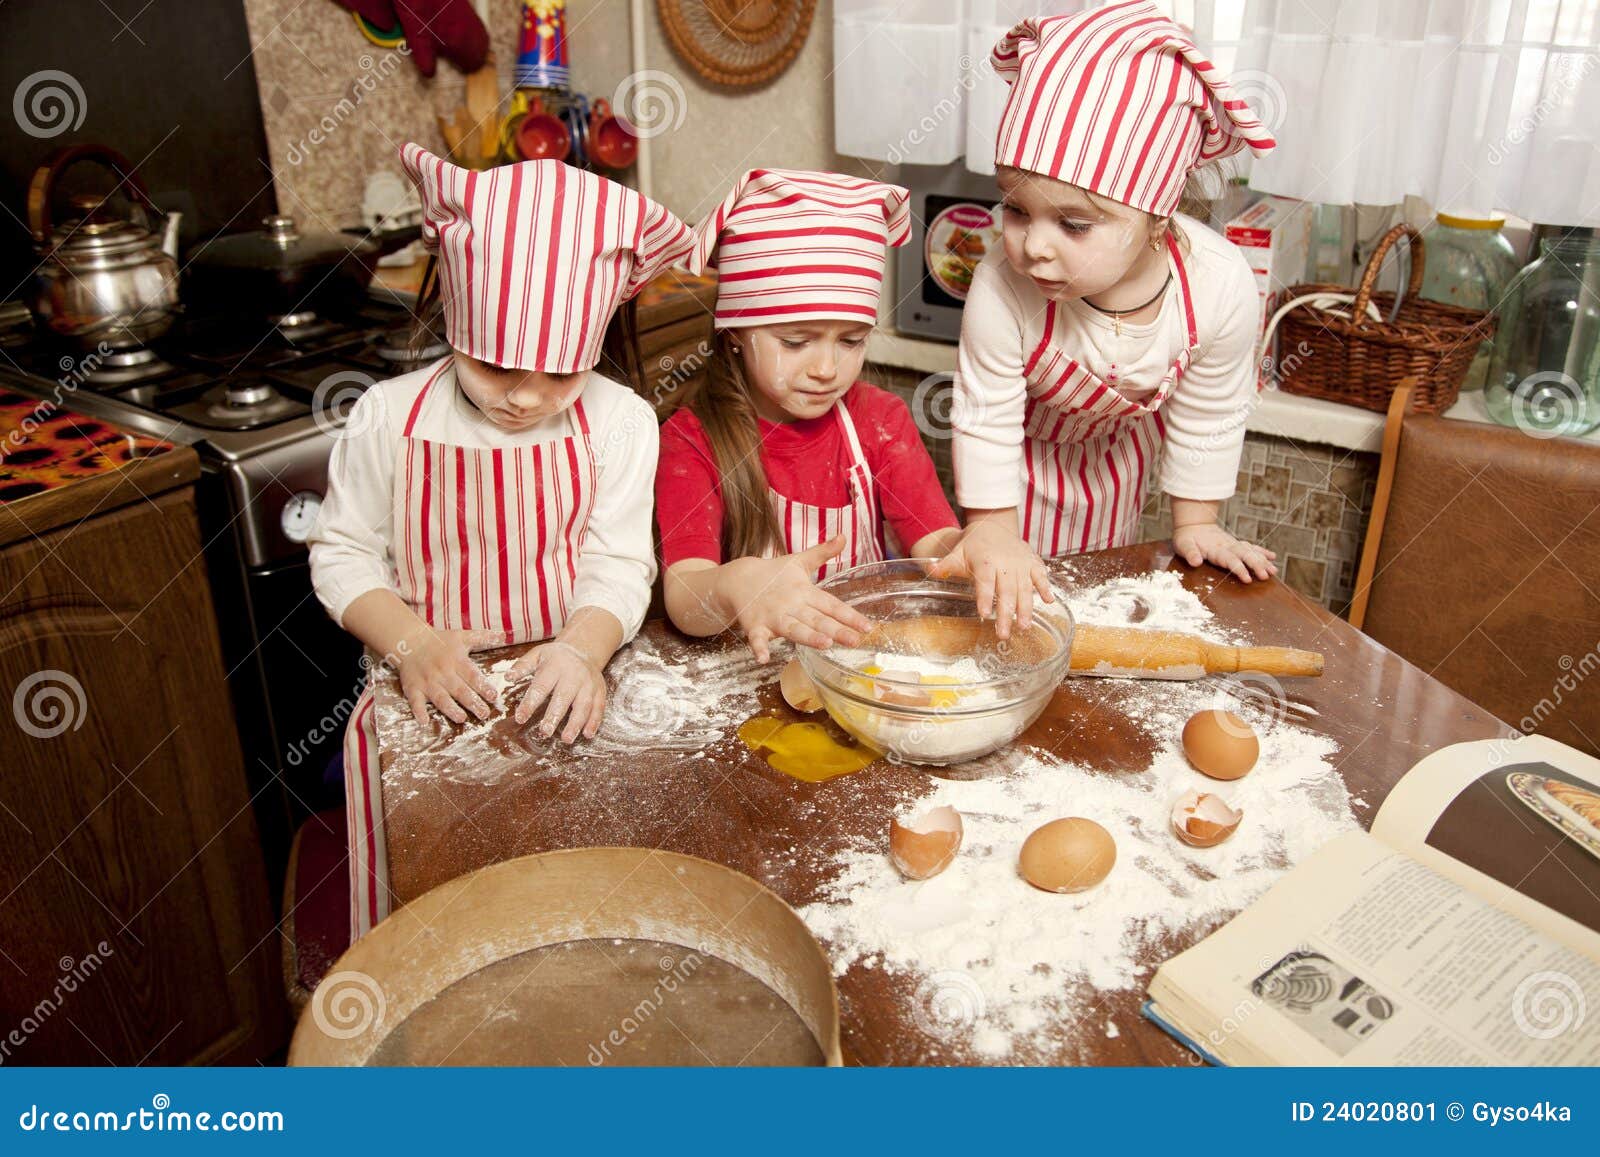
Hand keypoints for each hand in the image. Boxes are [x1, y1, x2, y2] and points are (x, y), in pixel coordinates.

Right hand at [395, 627, 498, 725]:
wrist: (410, 641)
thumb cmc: (441, 641)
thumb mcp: (463, 636)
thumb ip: (484, 637)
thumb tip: (505, 635)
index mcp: (456, 660)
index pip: (472, 675)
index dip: (483, 686)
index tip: (494, 697)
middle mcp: (442, 672)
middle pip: (459, 690)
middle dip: (472, 703)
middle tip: (484, 714)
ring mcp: (427, 681)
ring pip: (440, 698)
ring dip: (450, 709)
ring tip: (462, 719)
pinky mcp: (413, 687)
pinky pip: (415, 701)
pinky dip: (418, 711)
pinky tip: (424, 722)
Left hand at [509, 641, 606, 742]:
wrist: (583, 649)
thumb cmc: (555, 657)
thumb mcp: (537, 655)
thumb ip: (522, 666)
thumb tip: (507, 678)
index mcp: (555, 666)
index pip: (541, 687)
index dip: (530, 703)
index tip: (520, 718)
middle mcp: (574, 675)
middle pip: (564, 697)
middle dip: (555, 715)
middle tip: (545, 732)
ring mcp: (589, 683)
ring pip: (584, 704)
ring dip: (576, 723)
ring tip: (566, 739)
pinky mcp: (600, 690)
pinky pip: (599, 707)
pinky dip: (594, 721)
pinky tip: (587, 734)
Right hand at [717, 536, 873, 663]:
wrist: (739, 578)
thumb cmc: (775, 574)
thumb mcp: (800, 561)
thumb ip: (823, 552)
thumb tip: (844, 536)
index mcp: (805, 591)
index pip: (832, 605)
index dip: (850, 616)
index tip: (868, 627)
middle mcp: (792, 604)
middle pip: (817, 619)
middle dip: (836, 630)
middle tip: (855, 640)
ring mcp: (773, 616)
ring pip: (793, 628)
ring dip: (807, 636)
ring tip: (824, 644)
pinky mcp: (754, 625)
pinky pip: (756, 638)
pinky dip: (758, 648)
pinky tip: (762, 659)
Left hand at [928, 521, 1053, 637]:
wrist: (993, 525)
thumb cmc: (973, 545)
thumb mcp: (957, 553)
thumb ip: (945, 565)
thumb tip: (930, 570)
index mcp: (985, 561)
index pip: (985, 581)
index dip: (985, 597)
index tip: (984, 614)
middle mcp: (1005, 563)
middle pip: (1006, 590)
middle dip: (1006, 613)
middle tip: (1004, 633)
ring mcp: (1020, 563)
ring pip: (1025, 587)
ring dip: (1026, 607)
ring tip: (1024, 626)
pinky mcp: (1032, 562)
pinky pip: (1040, 575)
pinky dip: (1045, 587)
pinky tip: (1049, 601)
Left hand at [1173, 521, 1277, 582]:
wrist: (1193, 524)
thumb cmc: (1186, 538)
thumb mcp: (1183, 545)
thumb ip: (1190, 553)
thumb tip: (1196, 562)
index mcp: (1215, 548)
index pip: (1230, 559)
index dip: (1239, 569)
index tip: (1248, 579)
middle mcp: (1228, 545)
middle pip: (1245, 555)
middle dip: (1257, 565)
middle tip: (1267, 576)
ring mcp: (1233, 544)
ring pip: (1251, 551)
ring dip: (1263, 561)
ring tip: (1274, 571)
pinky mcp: (1236, 544)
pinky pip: (1251, 547)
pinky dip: (1262, 552)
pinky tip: (1273, 557)